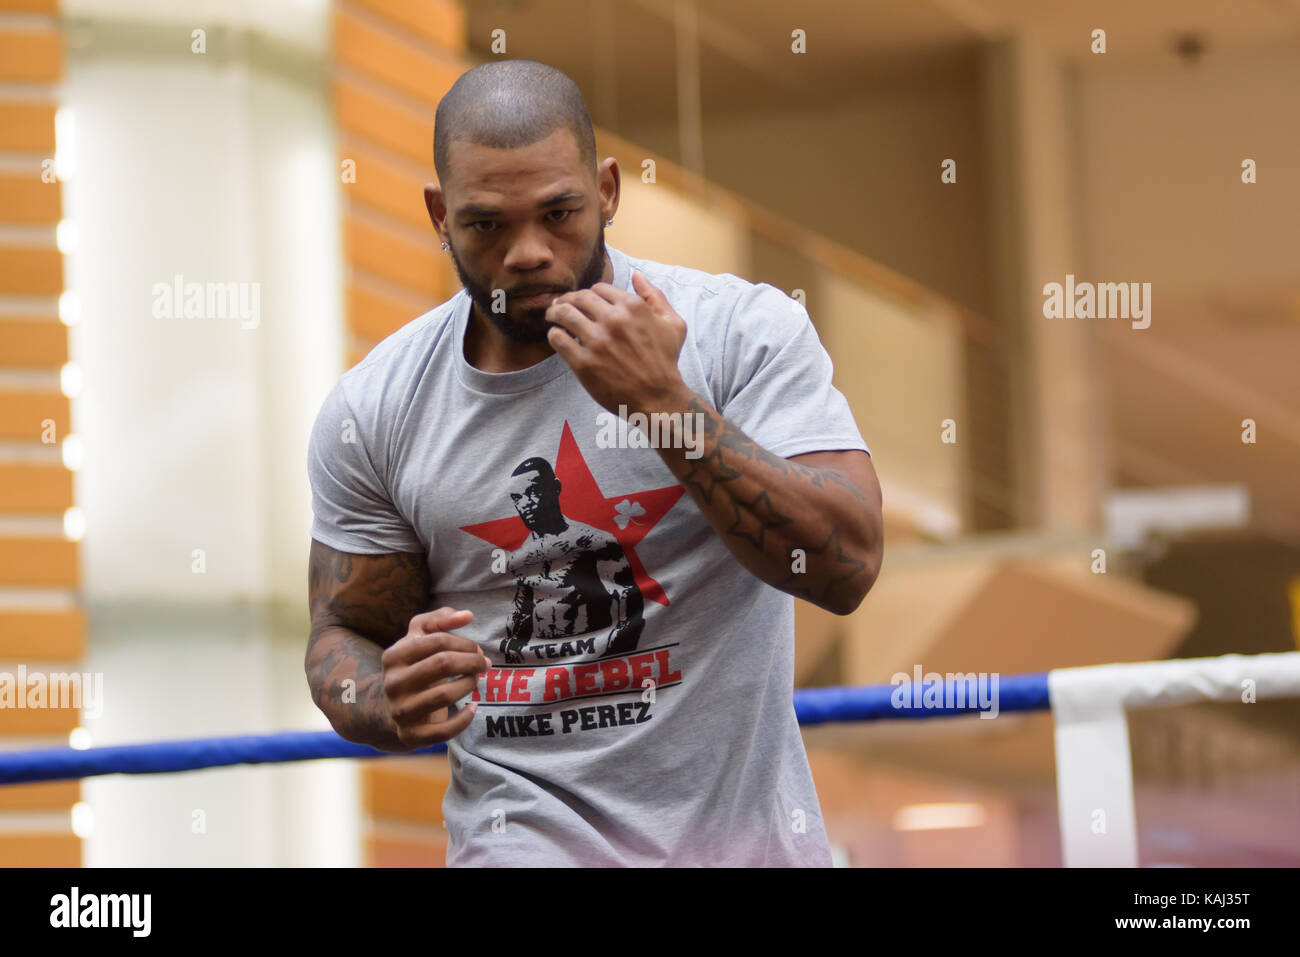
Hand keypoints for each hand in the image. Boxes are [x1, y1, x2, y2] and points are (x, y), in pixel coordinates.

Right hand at [379, 608, 489, 749]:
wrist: (388, 709)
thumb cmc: (412, 665)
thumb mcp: (418, 638)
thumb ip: (440, 620)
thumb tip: (467, 615)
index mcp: (394, 656)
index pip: (437, 640)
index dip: (464, 643)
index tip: (476, 649)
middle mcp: (393, 683)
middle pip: (443, 664)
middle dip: (471, 661)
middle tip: (483, 664)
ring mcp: (400, 711)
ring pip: (444, 695)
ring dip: (468, 685)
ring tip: (474, 680)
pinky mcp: (410, 735)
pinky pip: (442, 732)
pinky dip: (463, 720)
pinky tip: (473, 708)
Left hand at [545, 270, 688, 415]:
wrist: (658, 397)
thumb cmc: (666, 361)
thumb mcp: (673, 324)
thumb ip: (655, 296)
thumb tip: (637, 274)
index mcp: (632, 306)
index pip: (598, 289)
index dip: (589, 294)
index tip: (583, 301)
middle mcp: (613, 320)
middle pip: (578, 298)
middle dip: (567, 299)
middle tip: (560, 305)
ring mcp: (597, 341)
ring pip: (564, 314)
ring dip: (554, 312)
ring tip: (552, 316)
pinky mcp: (584, 362)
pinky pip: (558, 339)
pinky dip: (554, 334)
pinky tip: (557, 336)